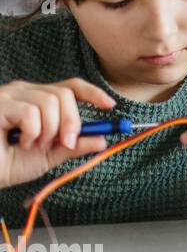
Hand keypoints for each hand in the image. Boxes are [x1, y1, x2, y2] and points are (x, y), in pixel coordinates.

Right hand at [0, 79, 115, 188]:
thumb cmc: (6, 164)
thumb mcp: (47, 156)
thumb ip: (73, 146)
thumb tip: (102, 139)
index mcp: (36, 100)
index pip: (70, 87)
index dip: (92, 93)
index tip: (110, 106)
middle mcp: (23, 92)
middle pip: (65, 93)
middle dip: (73, 121)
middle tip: (65, 143)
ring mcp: (9, 95)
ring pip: (50, 102)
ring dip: (50, 130)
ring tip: (33, 145)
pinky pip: (31, 112)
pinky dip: (33, 131)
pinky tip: (19, 142)